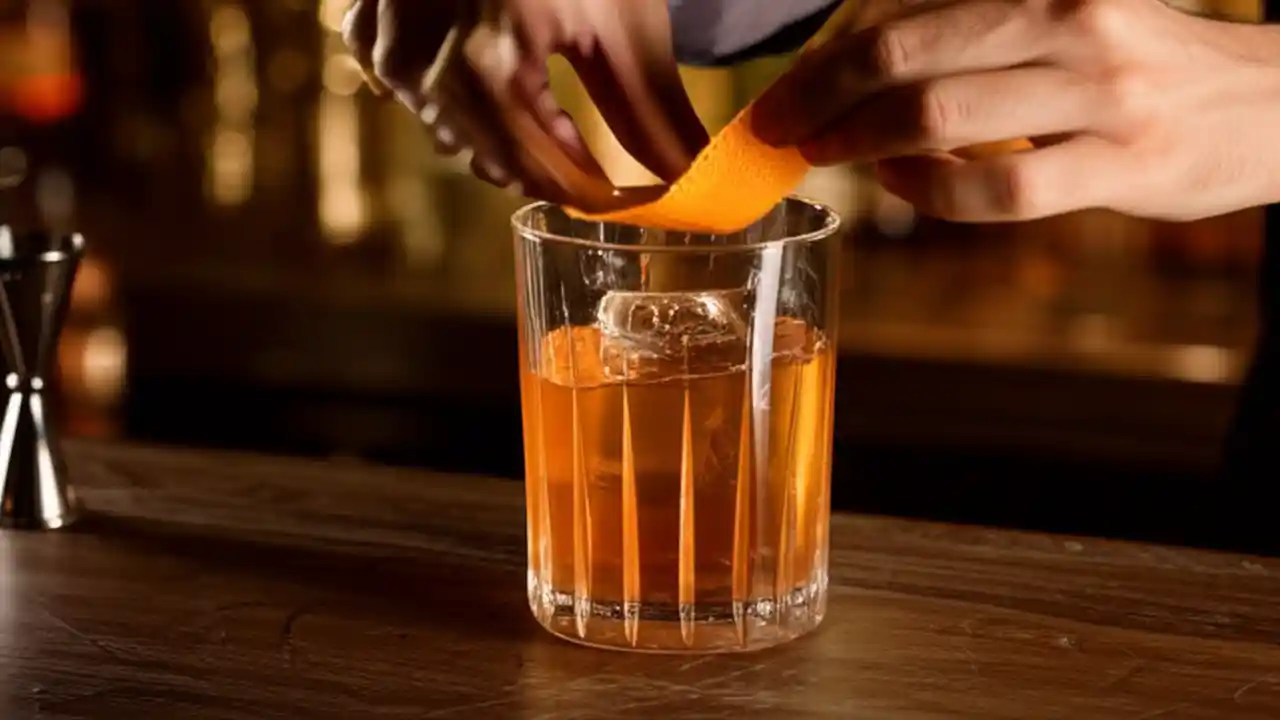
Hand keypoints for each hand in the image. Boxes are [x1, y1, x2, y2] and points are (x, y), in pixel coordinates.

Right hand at [342, 0, 707, 211]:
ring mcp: (389, 52)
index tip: (623, 198)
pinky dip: (444, 99)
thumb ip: (650, 115)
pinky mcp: (369, 31)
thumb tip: (687, 181)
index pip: (542, 173)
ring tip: (546, 113)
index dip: (588, 191)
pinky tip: (481, 77)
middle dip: (550, 168)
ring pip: (451, 134)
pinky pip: (405, 93)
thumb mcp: (620, 27)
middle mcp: (426, 71)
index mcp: (491, 71)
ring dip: (502, 137)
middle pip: (496, 162)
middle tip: (593, 161)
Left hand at [753, 0, 1279, 221]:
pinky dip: (933, 192)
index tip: (783, 95)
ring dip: (863, 143)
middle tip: (781, 131)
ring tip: (830, 154)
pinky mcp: (1124, 165)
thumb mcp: (1061, 23)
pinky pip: (999, 190)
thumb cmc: (1139, 66)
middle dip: (822, 99)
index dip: (826, 61)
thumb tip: (864, 76)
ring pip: (942, 118)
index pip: (904, 16)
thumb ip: (974, 41)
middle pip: (906, 58)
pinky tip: (906, 182)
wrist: (1269, 105)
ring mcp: (1101, 95)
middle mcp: (1070, 23)